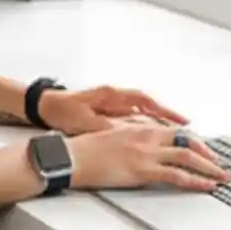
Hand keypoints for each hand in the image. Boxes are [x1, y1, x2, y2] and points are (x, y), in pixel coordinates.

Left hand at [39, 85, 187, 135]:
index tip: (180, 120)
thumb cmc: (61, 110)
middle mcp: (114, 97)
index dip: (164, 110)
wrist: (44, 105)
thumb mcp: (84, 121)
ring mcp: (112, 103)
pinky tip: (152, 134)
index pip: (144, 100)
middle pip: (148, 105)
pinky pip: (133, 116)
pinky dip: (145, 123)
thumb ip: (106, 127)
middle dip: (167, 115)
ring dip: (157, 120)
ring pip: (142, 111)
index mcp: (110, 95)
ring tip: (175, 132)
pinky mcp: (108, 111)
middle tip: (186, 126)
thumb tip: (125, 134)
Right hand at [67, 124, 230, 191]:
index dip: (195, 142)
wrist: (73, 156)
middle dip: (208, 155)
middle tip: (220, 165)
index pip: (177, 132)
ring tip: (221, 177)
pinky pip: (177, 175)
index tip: (205, 151)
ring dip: (209, 168)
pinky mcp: (143, 169)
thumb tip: (146, 143)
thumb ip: (134, 135)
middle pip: (188, 141)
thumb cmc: (87, 148)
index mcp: (141, 127)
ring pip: (188, 157)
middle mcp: (148, 136)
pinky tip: (205, 185)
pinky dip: (195, 181)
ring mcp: (147, 152)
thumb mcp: (115, 134)